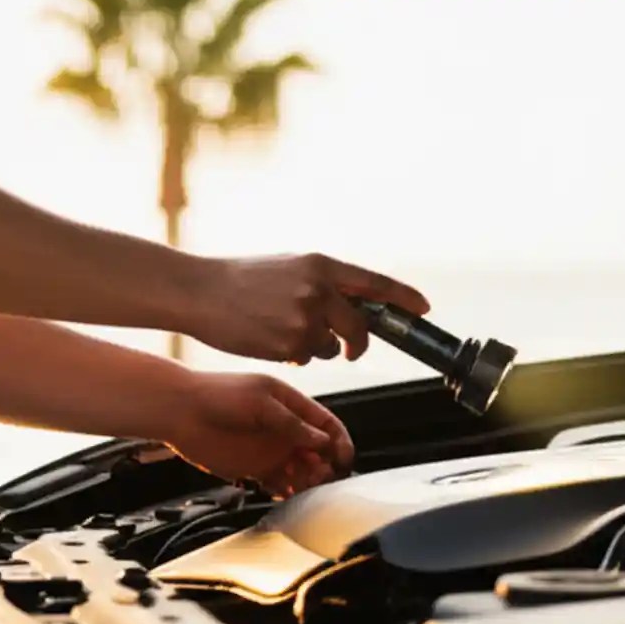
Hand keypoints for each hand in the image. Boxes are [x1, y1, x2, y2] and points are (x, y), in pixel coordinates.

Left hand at [164, 371, 353, 496]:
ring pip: (302, 471)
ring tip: (308, 488)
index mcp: (290, 406)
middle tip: (324, 477)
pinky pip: (279, 485)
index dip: (339, 441)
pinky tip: (290, 497)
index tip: (344, 458)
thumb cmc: (217, 394)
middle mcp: (284, 430)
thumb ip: (292, 423)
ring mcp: (270, 450)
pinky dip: (288, 493)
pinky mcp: (254, 469)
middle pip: (318, 452)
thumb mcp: (260, 401)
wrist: (180, 410)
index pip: (326, 424)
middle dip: (327, 465)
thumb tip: (322, 440)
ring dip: (310, 482)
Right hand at [189, 253, 429, 364]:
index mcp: (321, 266)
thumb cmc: (243, 279)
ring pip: (330, 347)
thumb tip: (355, 303)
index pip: (376, 282)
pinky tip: (269, 338)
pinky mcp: (290, 344)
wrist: (201, 291)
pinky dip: (294, 354)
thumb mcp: (290, 267)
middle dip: (358, 343)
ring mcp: (306, 318)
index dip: (404, 297)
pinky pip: (307, 358)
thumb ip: (324, 283)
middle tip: (351, 351)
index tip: (424, 308)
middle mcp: (319, 290)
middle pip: (360, 326)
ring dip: (316, 346)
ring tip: (281, 328)